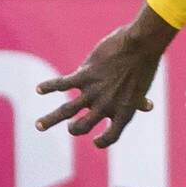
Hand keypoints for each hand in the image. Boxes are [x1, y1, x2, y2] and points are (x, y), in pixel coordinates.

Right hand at [35, 5, 175, 147]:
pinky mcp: (84, 76)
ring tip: (38, 125)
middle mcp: (107, 105)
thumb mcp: (142, 86)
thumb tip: (147, 106)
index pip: (111, 136)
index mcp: (124, 111)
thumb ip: (138, 100)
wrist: (142, 45)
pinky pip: (61, 84)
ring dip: (50, 120)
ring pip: (66, 111)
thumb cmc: (144, 65)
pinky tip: (39, 89)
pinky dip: (48, 87)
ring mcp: (94, 92)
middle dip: (73, 129)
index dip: (103, 141)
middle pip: (82, 126)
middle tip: (70, 127)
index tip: (95, 141)